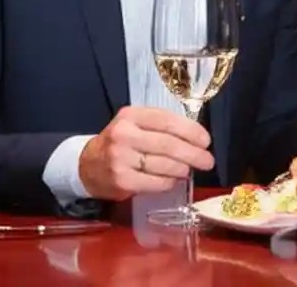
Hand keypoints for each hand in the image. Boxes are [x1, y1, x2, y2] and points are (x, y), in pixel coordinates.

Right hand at [78, 107, 214, 200]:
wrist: (88, 166)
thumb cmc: (120, 142)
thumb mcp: (135, 124)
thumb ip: (160, 126)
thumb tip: (196, 138)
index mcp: (131, 115)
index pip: (167, 120)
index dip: (191, 131)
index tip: (206, 140)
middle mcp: (124, 134)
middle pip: (168, 144)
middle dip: (194, 154)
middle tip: (208, 160)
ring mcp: (121, 159)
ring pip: (164, 165)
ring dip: (183, 169)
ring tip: (190, 170)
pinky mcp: (122, 181)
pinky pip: (156, 182)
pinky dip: (169, 182)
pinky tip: (173, 180)